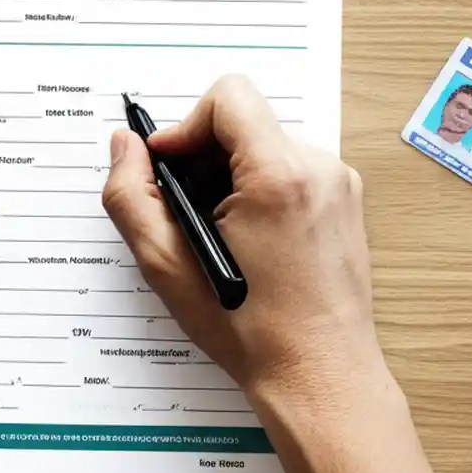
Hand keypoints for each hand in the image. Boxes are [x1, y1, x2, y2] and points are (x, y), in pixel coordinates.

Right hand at [102, 75, 380, 404]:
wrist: (319, 376)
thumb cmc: (252, 330)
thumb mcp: (166, 265)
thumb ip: (130, 195)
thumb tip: (125, 147)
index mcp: (279, 175)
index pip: (228, 96)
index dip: (185, 126)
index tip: (167, 166)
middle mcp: (319, 169)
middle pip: (245, 122)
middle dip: (205, 159)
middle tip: (187, 215)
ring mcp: (339, 185)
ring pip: (265, 148)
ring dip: (231, 179)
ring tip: (218, 237)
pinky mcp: (346, 204)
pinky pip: (290, 172)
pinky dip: (259, 193)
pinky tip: (248, 244)